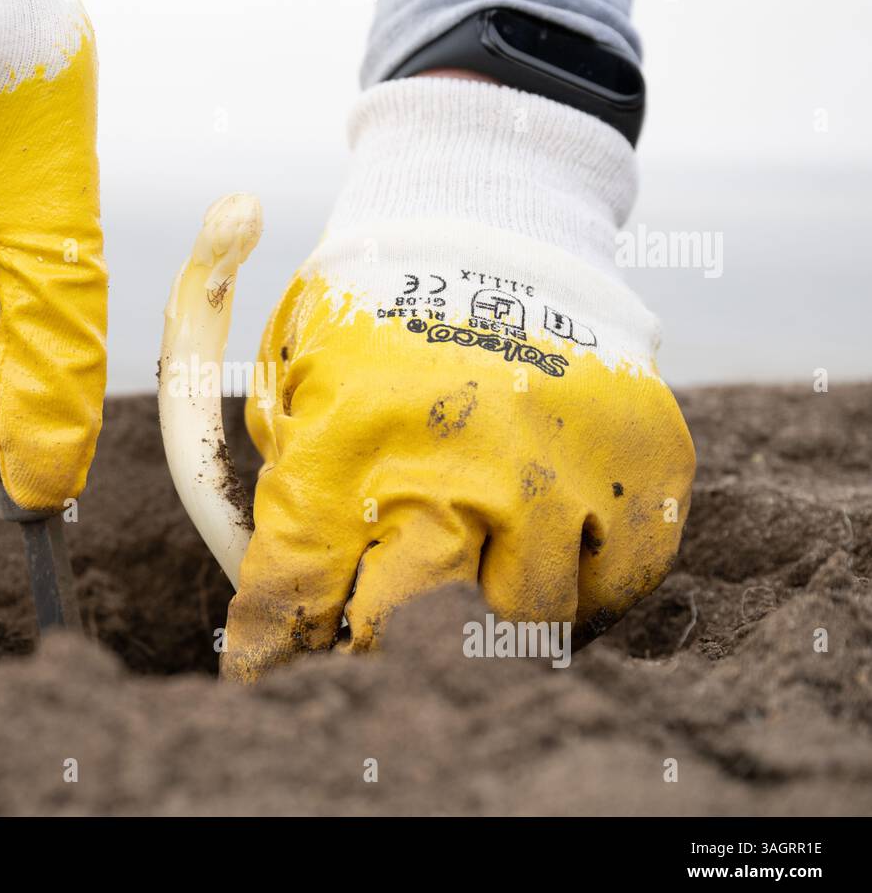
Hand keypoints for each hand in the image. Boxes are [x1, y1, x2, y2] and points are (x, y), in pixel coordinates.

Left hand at [222, 79, 694, 681]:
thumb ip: (268, 484)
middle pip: (405, 642)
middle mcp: (455, 475)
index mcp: (347, 448)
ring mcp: (558, 477)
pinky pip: (616, 586)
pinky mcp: (639, 472)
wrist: (495, 222)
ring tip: (478, 558)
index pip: (292, 601)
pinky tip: (550, 531)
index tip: (269, 669)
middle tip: (374, 631)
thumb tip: (254, 612)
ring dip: (493, 608)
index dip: (270, 653)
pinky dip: (582, 576)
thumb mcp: (282, 365)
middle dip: (376, 649)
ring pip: (525, 627)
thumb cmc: (369, 308)